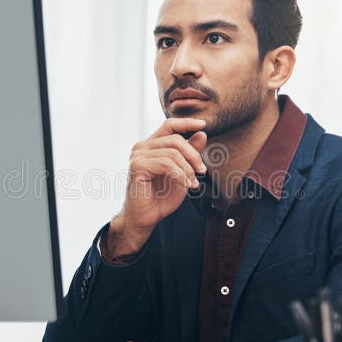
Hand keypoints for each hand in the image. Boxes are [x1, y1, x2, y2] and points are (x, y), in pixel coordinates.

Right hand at [107, 118, 206, 256]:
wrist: (146, 218)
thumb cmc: (161, 197)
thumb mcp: (182, 173)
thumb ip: (190, 154)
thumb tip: (201, 133)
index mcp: (152, 146)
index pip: (169, 125)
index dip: (187, 122)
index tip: (204, 124)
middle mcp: (142, 147)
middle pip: (175, 139)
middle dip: (193, 154)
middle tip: (202, 171)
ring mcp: (138, 155)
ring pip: (172, 152)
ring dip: (188, 168)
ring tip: (194, 183)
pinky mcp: (137, 166)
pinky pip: (166, 164)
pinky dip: (180, 174)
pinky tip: (187, 185)